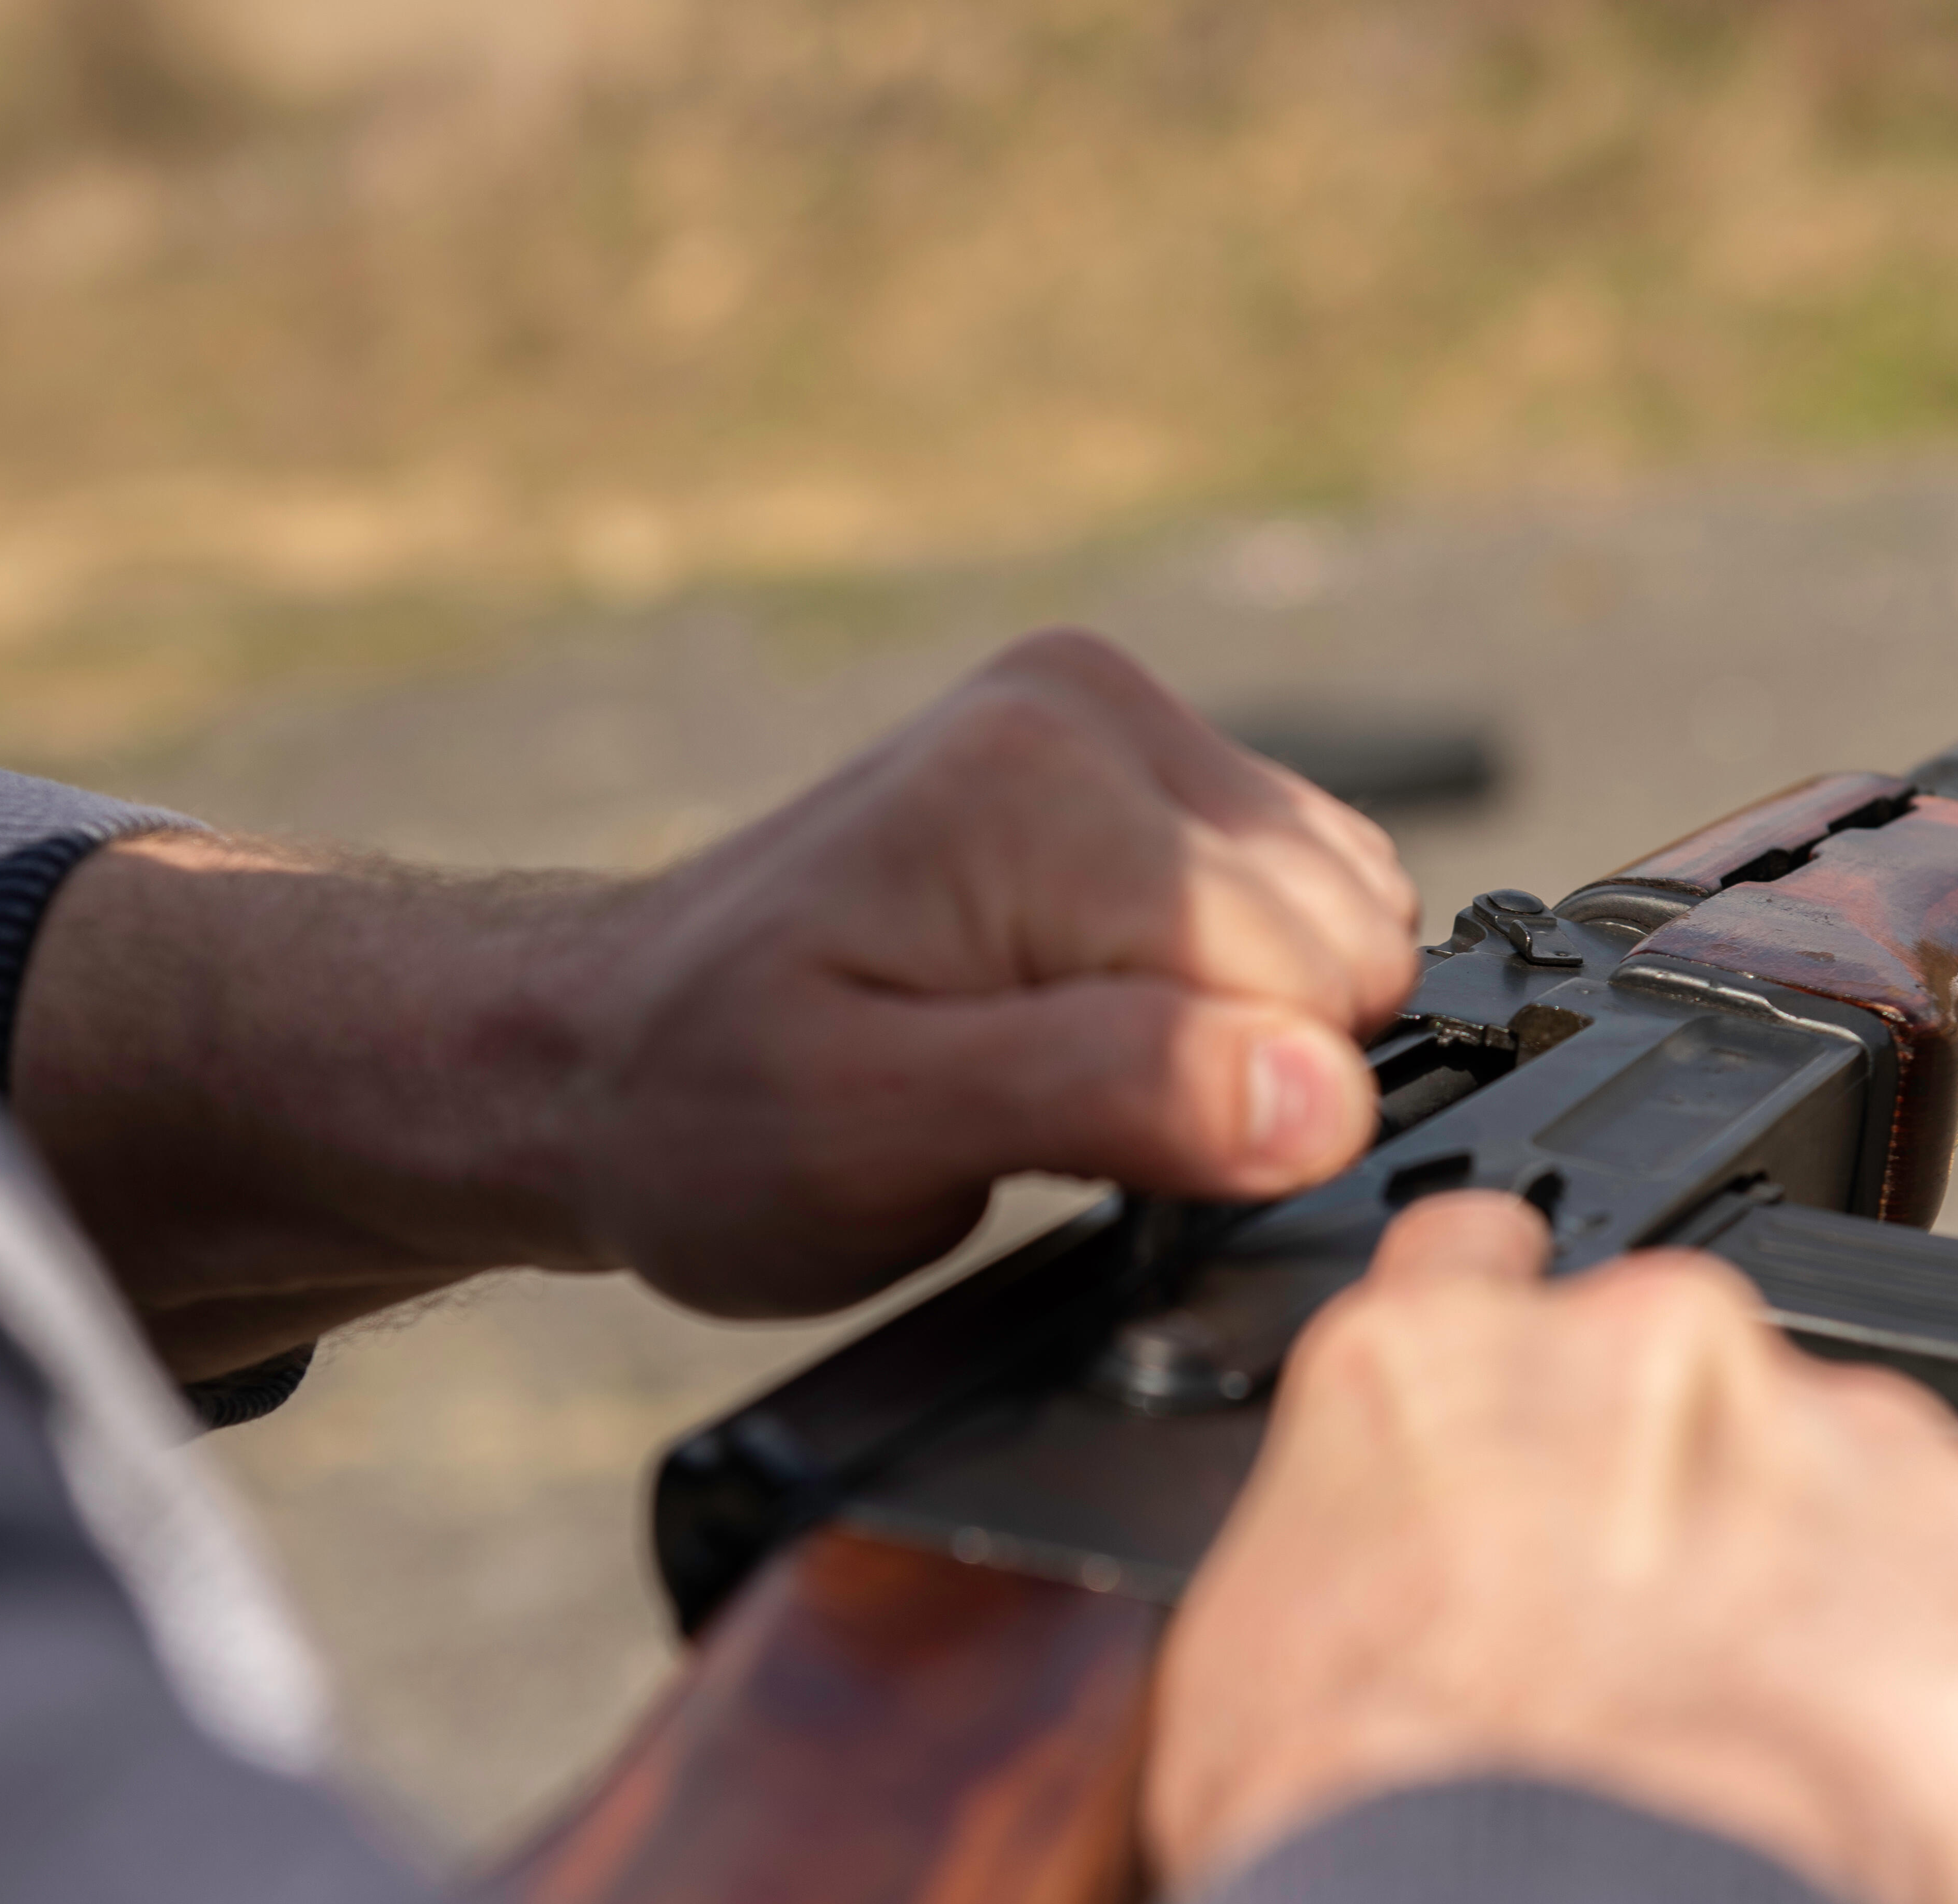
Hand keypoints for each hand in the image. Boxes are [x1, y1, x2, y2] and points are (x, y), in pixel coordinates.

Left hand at [565, 630, 1421, 1311]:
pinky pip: (1296, 892)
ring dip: (1231, 1019)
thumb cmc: (711, 1116)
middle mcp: (1090, 705)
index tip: (1082, 1139)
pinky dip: (1219, 979)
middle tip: (1047, 1097)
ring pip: (1342, 915)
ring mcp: (1112, 712)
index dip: (1238, 1107)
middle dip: (1236, 1054)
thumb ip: (1111, 1098)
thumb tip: (1320, 1095)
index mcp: (1041, 780)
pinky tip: (1079, 1003)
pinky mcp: (1130, 750)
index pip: (1315, 981)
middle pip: (1346, 940)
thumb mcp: (877, 1143)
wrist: (611, 1051)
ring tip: (1052, 1050)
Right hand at [1147, 1193, 1957, 1903]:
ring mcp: (1843, 1425)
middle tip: (1679, 1693)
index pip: (1482, 1257)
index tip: (1556, 1445)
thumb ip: (1348, 1585)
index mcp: (1440, 1367)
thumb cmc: (1375, 1860)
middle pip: (1702, 1395)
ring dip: (1853, 1611)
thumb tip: (1400, 1646)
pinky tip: (1911, 1813)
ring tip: (1794, 1787)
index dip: (1526, 1367)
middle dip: (1701, 1519)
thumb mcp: (1249, 1689)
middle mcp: (1650, 1347)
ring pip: (1875, 1495)